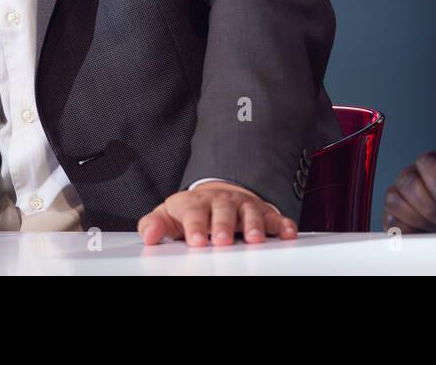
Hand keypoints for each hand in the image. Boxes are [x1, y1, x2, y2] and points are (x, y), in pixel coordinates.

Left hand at [138, 181, 297, 245]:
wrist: (216, 193)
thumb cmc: (191, 211)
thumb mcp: (169, 215)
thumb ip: (155, 224)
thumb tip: (148, 235)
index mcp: (197, 204)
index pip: (195, 213)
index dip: (196, 226)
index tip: (196, 240)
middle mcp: (222, 202)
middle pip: (224, 211)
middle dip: (224, 225)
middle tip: (222, 240)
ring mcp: (243, 206)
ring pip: (250, 212)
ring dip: (253, 225)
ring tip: (254, 238)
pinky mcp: (263, 212)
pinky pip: (275, 216)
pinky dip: (283, 224)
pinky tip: (287, 233)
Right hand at [383, 150, 435, 233]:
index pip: (428, 163)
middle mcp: (417, 175)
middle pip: (408, 182)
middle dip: (430, 208)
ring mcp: (403, 196)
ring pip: (395, 200)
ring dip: (420, 220)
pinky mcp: (395, 218)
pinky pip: (391, 221)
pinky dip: (409, 232)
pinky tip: (430, 237)